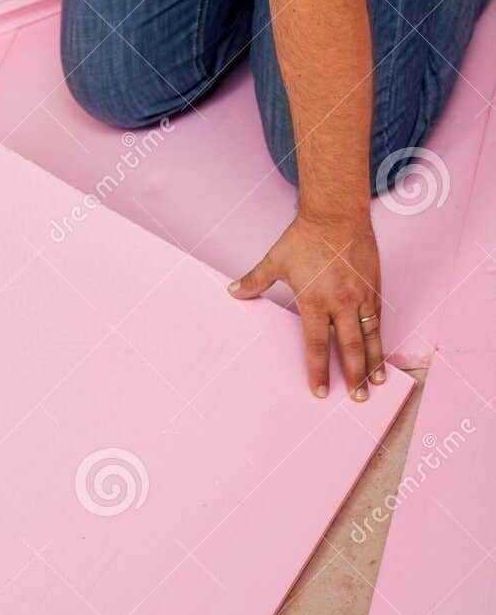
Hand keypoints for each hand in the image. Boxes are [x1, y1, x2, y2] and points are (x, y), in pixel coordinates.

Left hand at [227, 213, 384, 400]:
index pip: (316, 345)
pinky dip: (380, 339)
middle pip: (348, 348)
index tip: (320, 391)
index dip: (318, 370)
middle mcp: (341, 303)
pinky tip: (381, 353)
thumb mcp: (275, 260)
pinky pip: (378, 320)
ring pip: (369, 337)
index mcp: (314, 301)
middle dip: (353, 376)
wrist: (336, 215)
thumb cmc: (304, 238)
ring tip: (377, 383)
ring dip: (373, 363)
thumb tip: (233, 292)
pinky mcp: (374, 288)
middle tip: (356, 398)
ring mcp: (361, 296)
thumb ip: (255, 280)